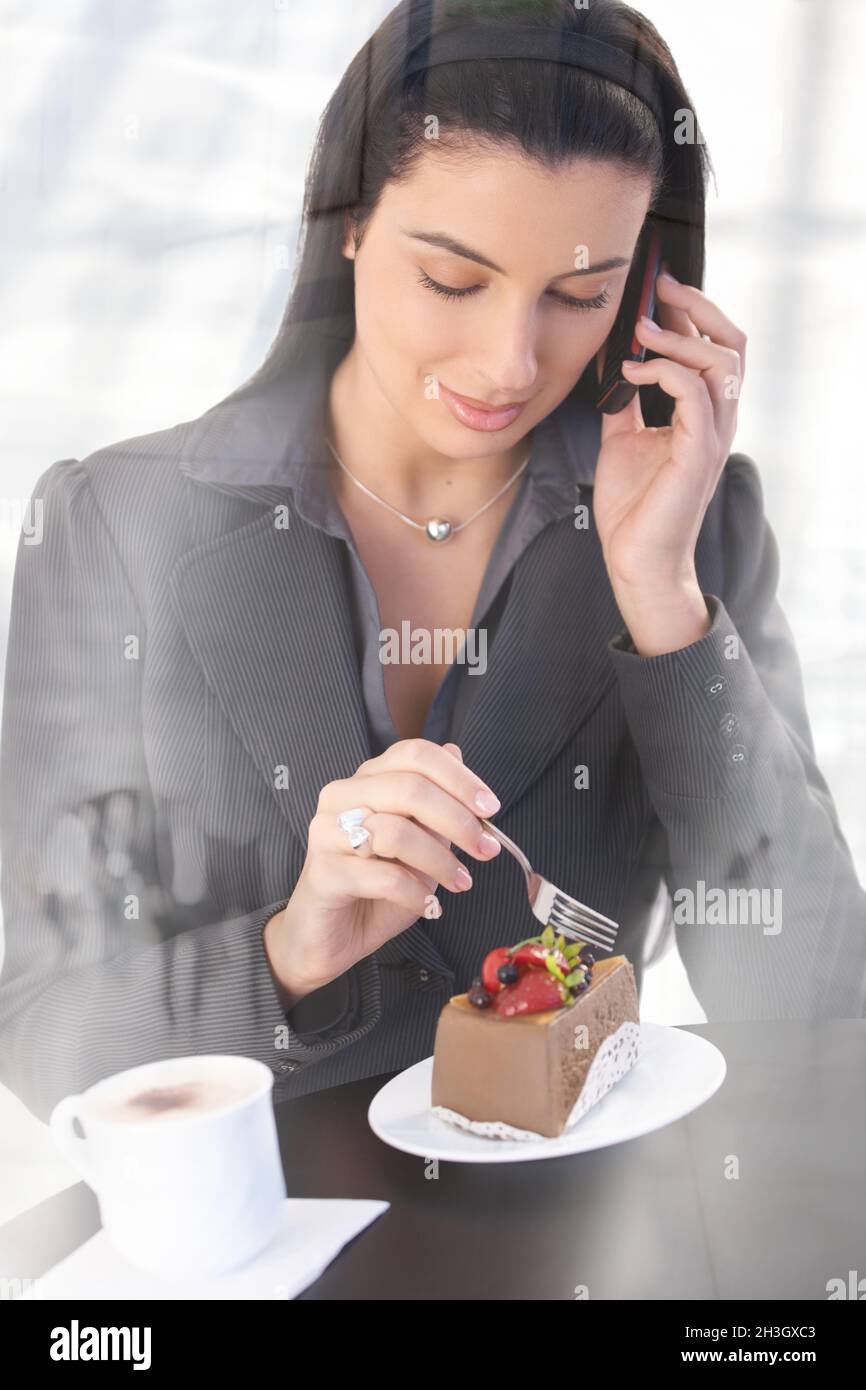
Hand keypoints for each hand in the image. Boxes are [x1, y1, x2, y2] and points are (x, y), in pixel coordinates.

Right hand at [263, 740, 501, 1002]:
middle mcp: (342, 796)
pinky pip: (383, 877)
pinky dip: (416, 893)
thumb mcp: (419, 844)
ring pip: (396, 832)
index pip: (415, 754)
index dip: (459, 778)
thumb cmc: (376, 888)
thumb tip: (458, 754)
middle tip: (486, 850)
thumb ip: (435, 806)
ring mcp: (328, 832)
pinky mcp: (324, 872)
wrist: (330, 936)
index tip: (490, 808)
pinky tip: (429, 906)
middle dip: (458, 820)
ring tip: (461, 882)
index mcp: (368, 780)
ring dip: (440, 861)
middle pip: (410, 788)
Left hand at [593, 268, 746, 614]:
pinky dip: (663, 371)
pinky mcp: (699, 451)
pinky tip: (631, 371)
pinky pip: (694, 393)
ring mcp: (713, 435)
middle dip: (698, 308)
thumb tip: (612, 365)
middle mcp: (718, 419)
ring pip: (722, 361)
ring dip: (678, 337)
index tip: (657, 288)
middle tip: (660, 287)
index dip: (692, 312)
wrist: (635, 558)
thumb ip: (625, 402)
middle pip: (732, 343)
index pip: (715, 347)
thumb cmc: (633, 507)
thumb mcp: (621, 439)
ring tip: (639, 331)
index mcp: (704, 414)